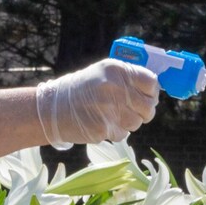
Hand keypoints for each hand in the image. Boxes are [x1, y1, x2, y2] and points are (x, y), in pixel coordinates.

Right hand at [38, 57, 159, 145]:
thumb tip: (153, 89)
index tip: (148, 97)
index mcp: (116, 70)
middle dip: (144, 112)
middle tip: (133, 112)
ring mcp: (109, 108)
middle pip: (148, 106)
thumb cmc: (81, 90)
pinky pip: (123, 134)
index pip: (151, 82)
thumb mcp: (102, 73)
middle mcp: (115, 87)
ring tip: (111, 116)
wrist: (51, 108)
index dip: (152, 92)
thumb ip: (127, 78)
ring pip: (137, 123)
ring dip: (128, 123)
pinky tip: (102, 123)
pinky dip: (115, 132)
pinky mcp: (104, 127)